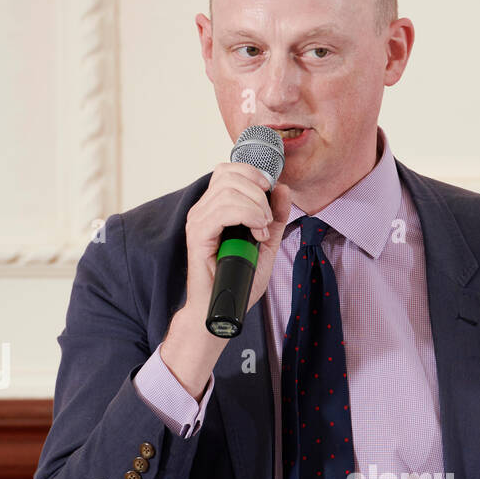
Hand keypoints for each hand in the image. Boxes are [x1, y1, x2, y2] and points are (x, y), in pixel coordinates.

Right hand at [184, 161, 292, 317]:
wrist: (223, 308)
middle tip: (267, 219)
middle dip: (257, 192)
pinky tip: (256, 232)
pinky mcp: (198, 235)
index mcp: (214, 208)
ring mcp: (197, 221)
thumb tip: (282, 189)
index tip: (270, 192)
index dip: (252, 173)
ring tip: (262, 230)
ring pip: (228, 191)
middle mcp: (202, 210)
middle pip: (229, 175)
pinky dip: (246, 216)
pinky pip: (223, 211)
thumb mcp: (266, 244)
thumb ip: (274, 217)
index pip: (228, 170)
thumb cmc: (239, 280)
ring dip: (255, 207)